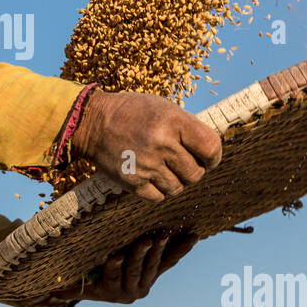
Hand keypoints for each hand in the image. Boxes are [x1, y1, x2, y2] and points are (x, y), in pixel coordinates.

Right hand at [46, 226, 200, 304]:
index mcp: (111, 291)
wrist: (111, 293)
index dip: (115, 267)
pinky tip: (193, 237)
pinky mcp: (157, 273)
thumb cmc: (91, 285)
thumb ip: (65, 288)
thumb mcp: (79, 287)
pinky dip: (181, 248)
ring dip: (161, 249)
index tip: (115, 257)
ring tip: (166, 233)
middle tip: (146, 240)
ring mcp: (146, 281)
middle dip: (141, 255)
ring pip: (154, 265)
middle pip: (136, 270)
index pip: (112, 277)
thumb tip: (39, 293)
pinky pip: (170, 261)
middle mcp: (131, 290)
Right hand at [71, 90, 222, 202]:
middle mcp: (161, 143)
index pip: (211, 148)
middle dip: (193, 171)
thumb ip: (188, 128)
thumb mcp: (163, 108)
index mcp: (173, 121)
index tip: (208, 157)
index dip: (214, 157)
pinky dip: (159, 190)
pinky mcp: (131, 181)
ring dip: (175, 182)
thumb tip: (211, 154)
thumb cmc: (133, 112)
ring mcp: (145, 164)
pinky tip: (151, 177)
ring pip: (178, 188)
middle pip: (196, 174)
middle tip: (182, 163)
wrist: (92, 122)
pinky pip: (159, 197)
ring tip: (165, 168)